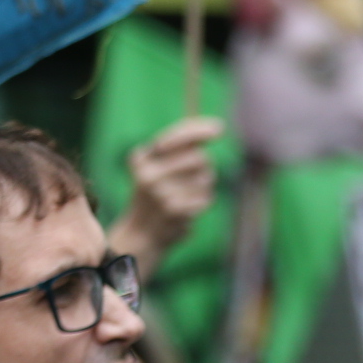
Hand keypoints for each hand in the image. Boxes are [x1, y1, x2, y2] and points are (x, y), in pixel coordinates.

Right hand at [107, 116, 225, 263]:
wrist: (141, 235)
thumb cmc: (156, 196)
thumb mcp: (158, 167)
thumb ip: (182, 148)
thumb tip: (218, 126)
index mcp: (142, 157)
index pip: (176, 136)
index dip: (200, 131)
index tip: (221, 127)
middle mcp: (148, 172)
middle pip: (199, 158)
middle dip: (204, 168)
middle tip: (191, 181)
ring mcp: (161, 192)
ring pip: (206, 178)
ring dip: (204, 186)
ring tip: (185, 197)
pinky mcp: (175, 209)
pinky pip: (207, 197)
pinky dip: (202, 203)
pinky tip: (187, 211)